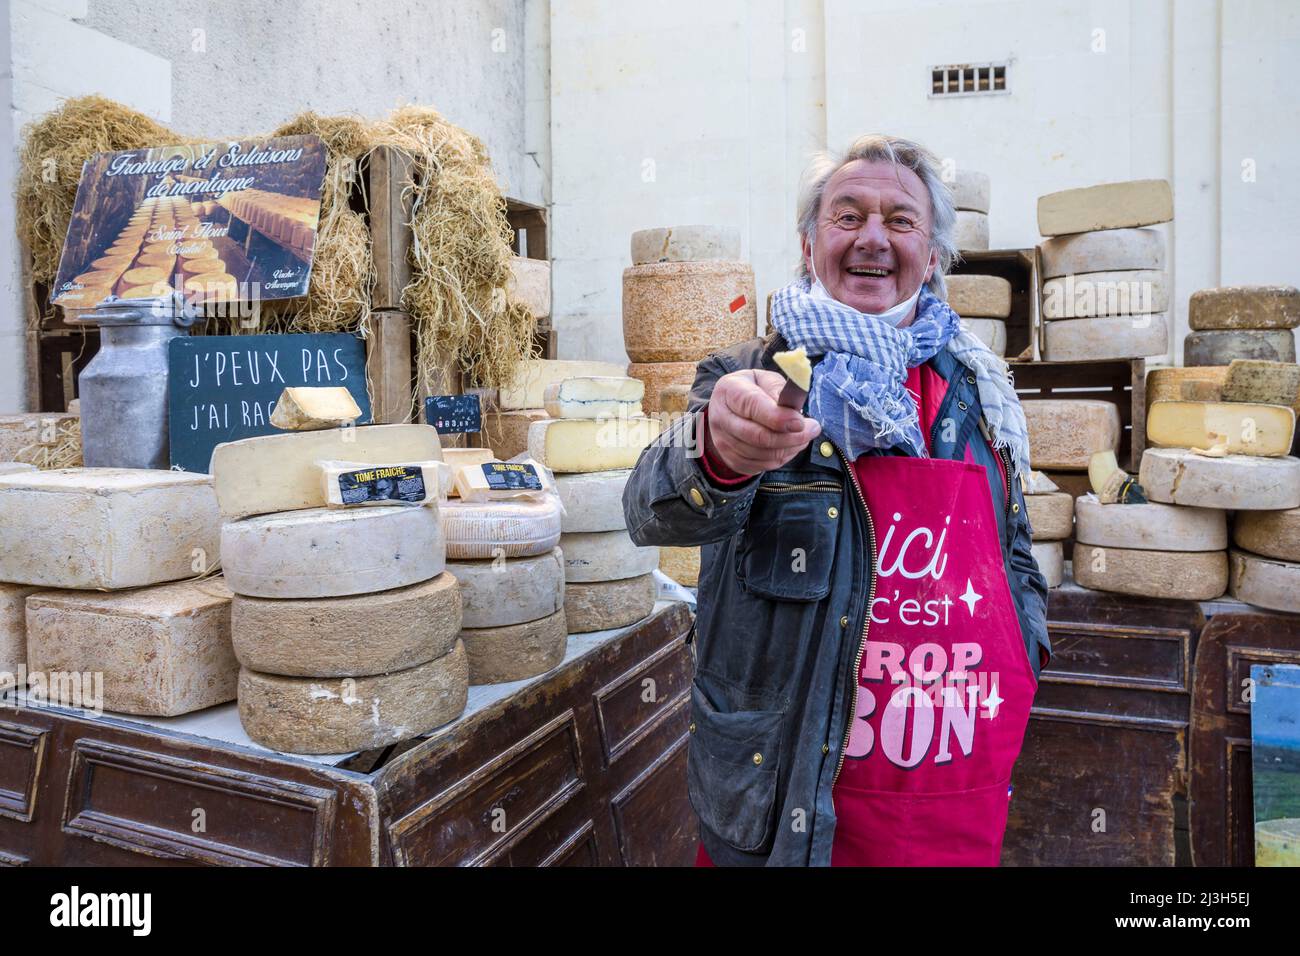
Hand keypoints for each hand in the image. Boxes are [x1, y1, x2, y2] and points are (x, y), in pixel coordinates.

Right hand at [705, 369, 822, 475]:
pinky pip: (761, 465)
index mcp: (729, 391)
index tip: (801, 422)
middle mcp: (720, 417)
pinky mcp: (731, 459)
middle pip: (757, 436)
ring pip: (762, 454)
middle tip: (813, 429)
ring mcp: (723, 442)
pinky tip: (790, 446)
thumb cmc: (753, 390)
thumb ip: (778, 390)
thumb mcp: (765, 379)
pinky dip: (782, 458)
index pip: (752, 406)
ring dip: (790, 447)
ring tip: (804, 436)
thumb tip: (793, 411)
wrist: (728, 408)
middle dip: (791, 436)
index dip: (778, 417)